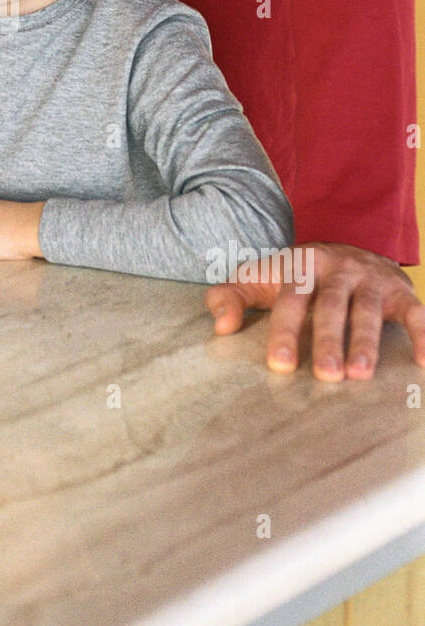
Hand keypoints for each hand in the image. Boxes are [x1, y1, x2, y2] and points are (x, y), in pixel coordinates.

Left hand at [205, 242, 424, 379]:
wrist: (348, 248)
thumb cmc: (295, 277)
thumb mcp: (259, 278)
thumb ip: (230, 296)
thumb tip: (221, 327)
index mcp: (300, 266)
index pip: (290, 299)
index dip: (285, 331)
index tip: (280, 364)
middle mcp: (337, 268)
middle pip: (331, 305)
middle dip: (329, 340)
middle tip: (326, 376)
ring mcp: (370, 278)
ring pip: (368, 309)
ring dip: (366, 341)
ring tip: (360, 374)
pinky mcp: (400, 291)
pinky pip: (415, 312)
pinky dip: (422, 334)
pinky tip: (423, 362)